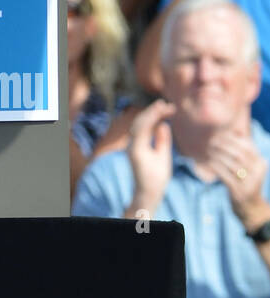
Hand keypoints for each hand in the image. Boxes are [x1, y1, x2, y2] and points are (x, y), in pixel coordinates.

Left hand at [127, 99, 175, 213]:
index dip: (153, 114)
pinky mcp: (135, 147)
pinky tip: (159, 119)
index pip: (143, 126)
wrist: (146, 193)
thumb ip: (163, 141)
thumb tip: (162, 124)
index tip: (164, 106)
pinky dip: (149, 123)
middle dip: (152, 112)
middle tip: (166, 104)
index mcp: (137, 149)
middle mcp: (131, 146)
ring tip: (164, 108)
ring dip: (150, 116)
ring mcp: (131, 146)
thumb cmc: (157, 180)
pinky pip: (140, 131)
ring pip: (138, 126)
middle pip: (139, 123)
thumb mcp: (163, 160)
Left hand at [203, 127, 268, 223]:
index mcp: (260, 163)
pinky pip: (225, 176)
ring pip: (231, 164)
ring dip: (217, 155)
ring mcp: (249, 183)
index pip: (247, 146)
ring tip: (207, 150)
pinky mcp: (239, 192)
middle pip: (238, 154)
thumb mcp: (250, 166)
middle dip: (223, 145)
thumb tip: (236, 130)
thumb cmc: (246, 182)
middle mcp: (257, 172)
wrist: (251, 209)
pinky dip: (215, 167)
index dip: (232, 138)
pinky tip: (208, 162)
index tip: (218, 133)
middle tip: (210, 141)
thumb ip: (244, 150)